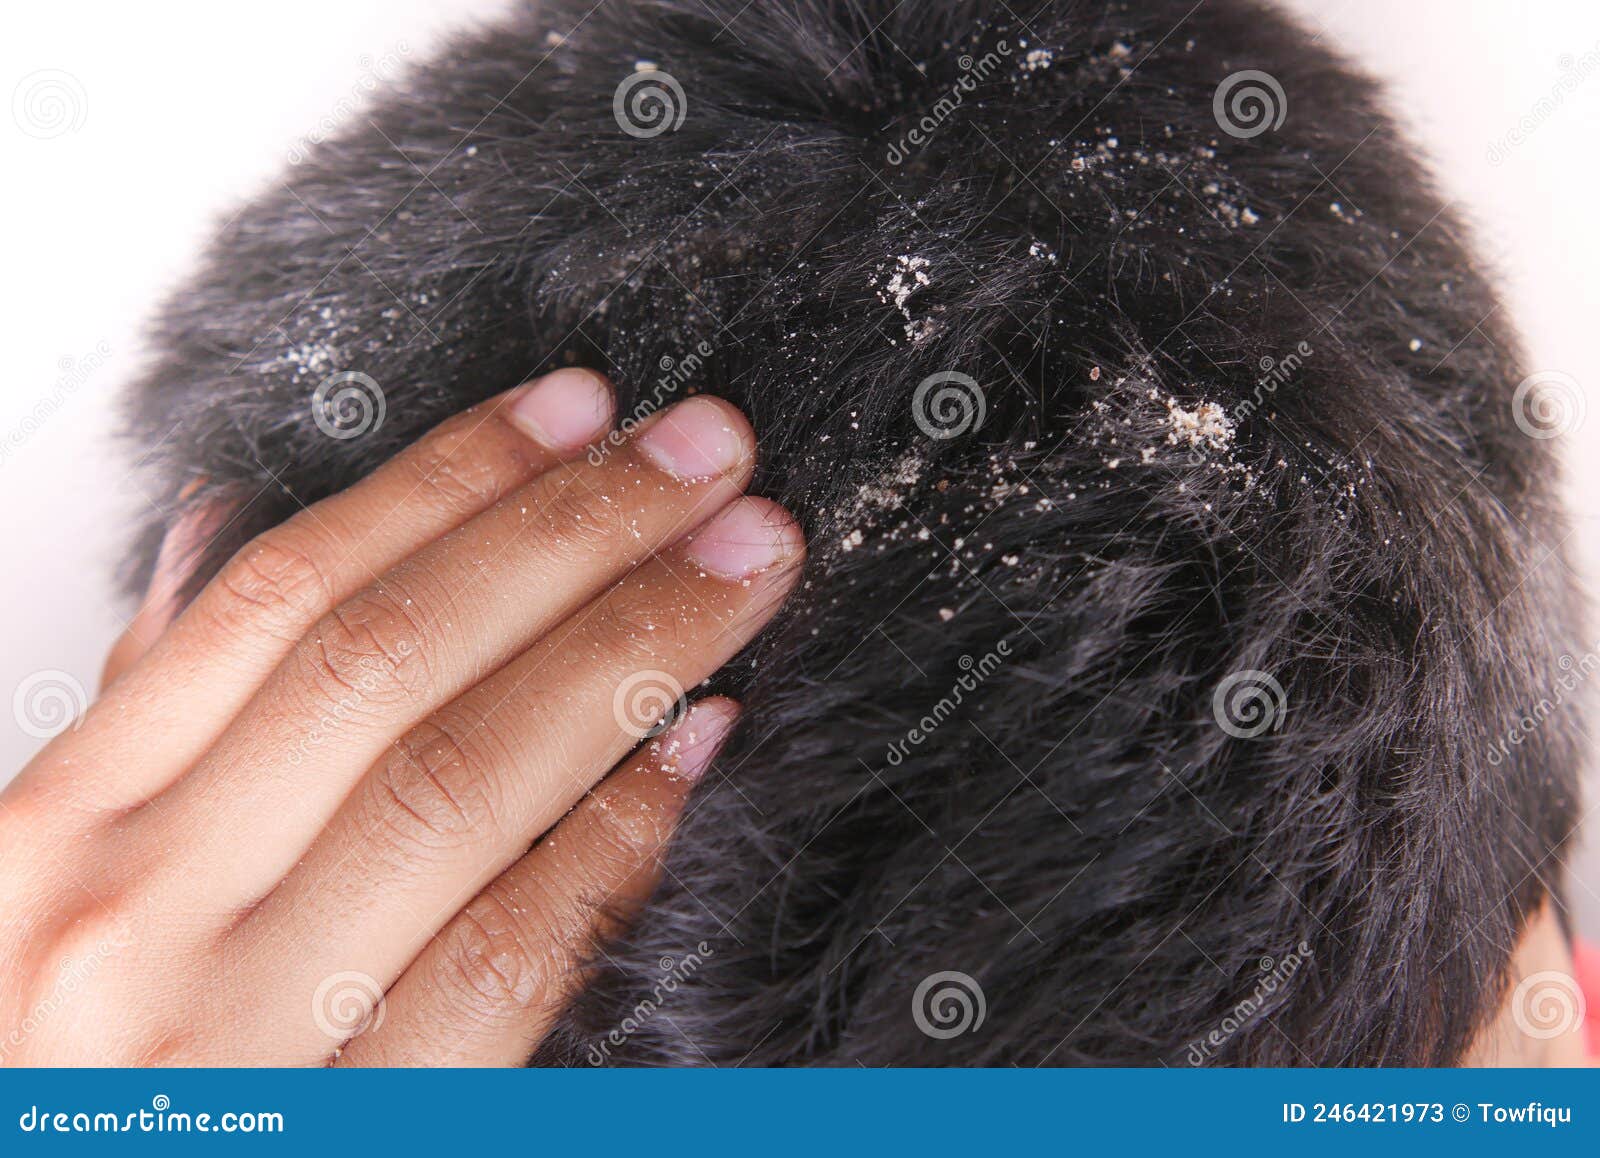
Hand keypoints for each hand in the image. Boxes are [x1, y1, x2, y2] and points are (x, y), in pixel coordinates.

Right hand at [0, 369, 803, 1064]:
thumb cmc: (93, 1065)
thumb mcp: (65, 880)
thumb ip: (153, 717)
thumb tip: (220, 521)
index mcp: (64, 822)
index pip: (289, 593)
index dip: (450, 481)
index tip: (581, 408)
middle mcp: (137, 907)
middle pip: (392, 658)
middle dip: (569, 533)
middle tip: (708, 454)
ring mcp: (239, 1027)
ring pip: (461, 782)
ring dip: (626, 649)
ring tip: (742, 563)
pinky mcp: (364, 1124)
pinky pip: (510, 955)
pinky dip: (615, 837)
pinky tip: (697, 745)